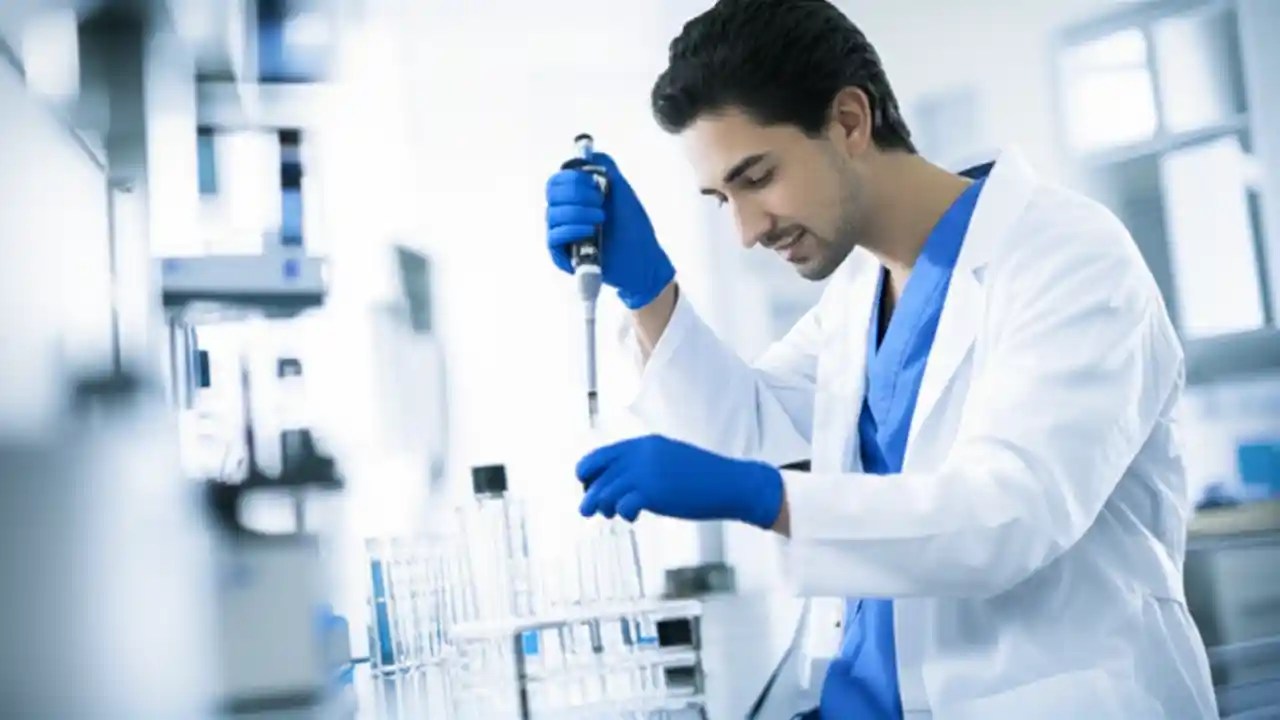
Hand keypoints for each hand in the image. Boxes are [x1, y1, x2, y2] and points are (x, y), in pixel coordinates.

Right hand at [545, 152, 675, 309]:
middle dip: (577, 193)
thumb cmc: (634, 229)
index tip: (595, 183)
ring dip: (578, 212)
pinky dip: (571, 229)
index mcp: (576, 199)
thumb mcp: (623, 192)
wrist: (643, 260)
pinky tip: (590, 231)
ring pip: (553, 213)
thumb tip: (591, 153)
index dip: (573, 177)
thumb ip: (606, 170)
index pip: (558, 180)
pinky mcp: (563, 255)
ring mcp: (563, 234)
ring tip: (601, 218)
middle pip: (552, 193)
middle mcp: (565, 214)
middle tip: (600, 201)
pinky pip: (553, 237)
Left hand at [576, 435, 783, 528]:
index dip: (587, 475)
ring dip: (602, 507)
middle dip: (589, 494)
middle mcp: (639, 454)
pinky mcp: (653, 492)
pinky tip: (635, 517)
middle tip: (590, 510)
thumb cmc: (701, 476)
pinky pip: (622, 506)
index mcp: (642, 444)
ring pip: (604, 492)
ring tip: (610, 515)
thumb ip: (642, 464)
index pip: (598, 456)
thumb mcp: (667, 459)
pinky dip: (624, 514)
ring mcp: (645, 472)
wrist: (730, 483)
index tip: (590, 489)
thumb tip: (618, 482)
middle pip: (595, 475)